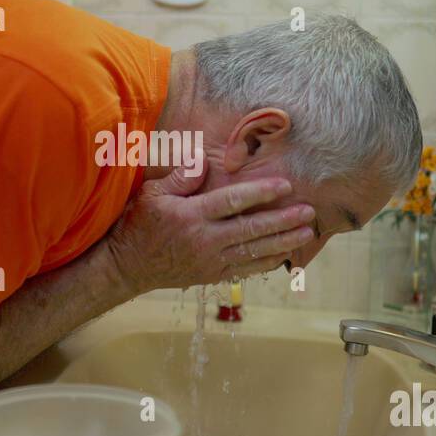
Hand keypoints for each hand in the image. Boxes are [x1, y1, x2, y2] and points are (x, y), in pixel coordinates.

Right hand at [104, 158, 315, 293]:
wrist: (127, 267)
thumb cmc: (138, 225)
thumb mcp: (152, 194)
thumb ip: (180, 178)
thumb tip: (201, 161)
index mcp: (191, 216)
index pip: (232, 202)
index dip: (260, 193)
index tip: (285, 185)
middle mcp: (204, 240)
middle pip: (251, 229)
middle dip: (283, 220)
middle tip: (308, 211)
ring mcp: (210, 261)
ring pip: (254, 251)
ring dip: (283, 242)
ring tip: (306, 232)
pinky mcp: (212, 275)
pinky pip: (245, 269)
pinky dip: (267, 262)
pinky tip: (285, 255)